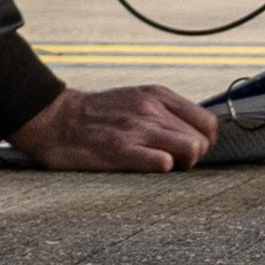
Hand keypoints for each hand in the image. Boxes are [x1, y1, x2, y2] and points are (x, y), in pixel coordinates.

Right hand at [8, 83, 220, 170]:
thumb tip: (194, 134)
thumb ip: (165, 112)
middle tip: (172, 162)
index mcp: (158, 96)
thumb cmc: (98, 115)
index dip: (204, 141)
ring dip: (182, 165)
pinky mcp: (122, 150)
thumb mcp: (137, 100)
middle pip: (202, 141)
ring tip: (161, 166)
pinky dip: (163, 168)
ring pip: (191, 150)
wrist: (56, 119)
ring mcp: (138, 129)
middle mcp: (152, 109)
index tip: (187, 150)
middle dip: (192, 157)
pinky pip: (163, 162)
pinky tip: (149, 167)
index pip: (208, 123)